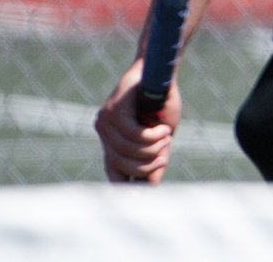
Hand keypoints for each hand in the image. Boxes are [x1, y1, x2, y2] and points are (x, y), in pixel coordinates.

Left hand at [95, 60, 179, 183]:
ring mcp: (105, 121)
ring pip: (129, 150)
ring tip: (167, 136)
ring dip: (154, 148)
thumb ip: (153, 160)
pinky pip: (134, 135)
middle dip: (150, 164)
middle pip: (124, 165)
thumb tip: (147, 190)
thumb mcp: (160, 138)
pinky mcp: (113, 110)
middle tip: (166, 150)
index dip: (126, 189)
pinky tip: (164, 131)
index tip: (139, 199)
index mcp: (112, 141)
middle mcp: (104, 133)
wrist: (161, 73)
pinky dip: (153, 136)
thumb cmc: (162, 104)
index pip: (113, 173)